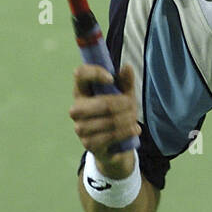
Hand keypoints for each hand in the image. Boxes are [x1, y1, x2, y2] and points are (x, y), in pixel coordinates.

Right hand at [69, 63, 140, 178]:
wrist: (115, 143)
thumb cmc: (117, 112)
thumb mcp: (124, 94)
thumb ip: (126, 81)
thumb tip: (127, 67)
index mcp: (82, 91)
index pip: (81, 75)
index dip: (95, 73)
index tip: (111, 78)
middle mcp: (76, 109)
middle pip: (103, 103)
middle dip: (124, 104)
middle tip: (133, 106)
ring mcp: (80, 128)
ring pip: (110, 121)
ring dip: (128, 119)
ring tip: (134, 118)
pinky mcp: (88, 144)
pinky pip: (111, 136)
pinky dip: (126, 131)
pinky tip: (134, 129)